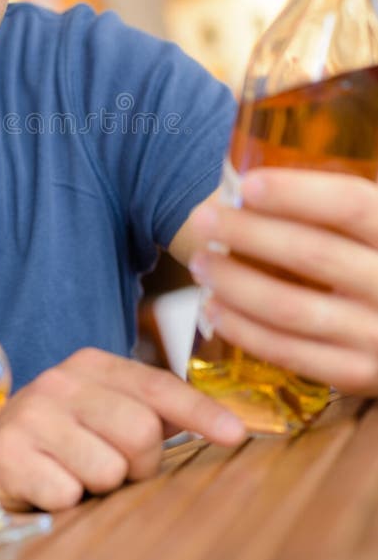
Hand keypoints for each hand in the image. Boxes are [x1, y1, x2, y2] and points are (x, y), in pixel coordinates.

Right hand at [0, 348, 244, 511]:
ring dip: (98, 486)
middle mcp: (61, 381)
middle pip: (141, 431)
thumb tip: (220, 420)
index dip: (200, 411)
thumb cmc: (52, 440)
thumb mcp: (97, 413)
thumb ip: (148, 410)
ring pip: (108, 468)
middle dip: (137, 464)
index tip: (235, 434)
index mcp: (90, 365)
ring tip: (72, 474)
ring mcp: (32, 415)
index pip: (158, 386)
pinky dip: (65, 500)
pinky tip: (44, 486)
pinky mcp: (8, 454)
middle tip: (110, 468)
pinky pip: (69, 493)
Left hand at [188, 168, 377, 395]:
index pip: (350, 204)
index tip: (244, 185)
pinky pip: (290, 352)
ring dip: (235, 283)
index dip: (295, 192)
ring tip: (199, 264)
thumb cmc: (367, 260)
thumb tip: (246, 186)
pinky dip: (244, 329)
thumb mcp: (366, 231)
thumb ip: (329, 209)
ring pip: (291, 307)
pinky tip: (214, 308)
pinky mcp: (358, 374)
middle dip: (248, 233)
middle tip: (203, 220)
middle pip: (312, 252)